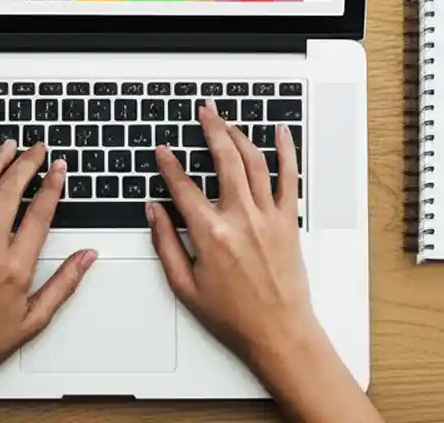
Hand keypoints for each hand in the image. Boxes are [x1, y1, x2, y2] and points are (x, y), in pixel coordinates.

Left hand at [0, 141, 95, 421]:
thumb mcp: (33, 320)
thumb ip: (64, 283)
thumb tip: (87, 256)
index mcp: (14, 268)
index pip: (39, 213)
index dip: (52, 185)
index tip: (58, 168)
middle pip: (9, 192)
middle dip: (27, 163)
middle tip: (37, 148)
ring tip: (8, 146)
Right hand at [147, 104, 312, 366]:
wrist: (278, 331)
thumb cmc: (233, 316)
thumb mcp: (184, 285)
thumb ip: (166, 243)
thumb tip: (154, 210)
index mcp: (210, 234)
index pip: (183, 187)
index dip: (169, 164)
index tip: (163, 150)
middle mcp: (240, 218)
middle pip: (224, 159)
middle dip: (211, 129)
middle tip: (203, 112)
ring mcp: (268, 217)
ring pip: (254, 161)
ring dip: (239, 134)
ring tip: (227, 120)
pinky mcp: (288, 221)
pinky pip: (289, 177)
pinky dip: (286, 151)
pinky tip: (281, 132)